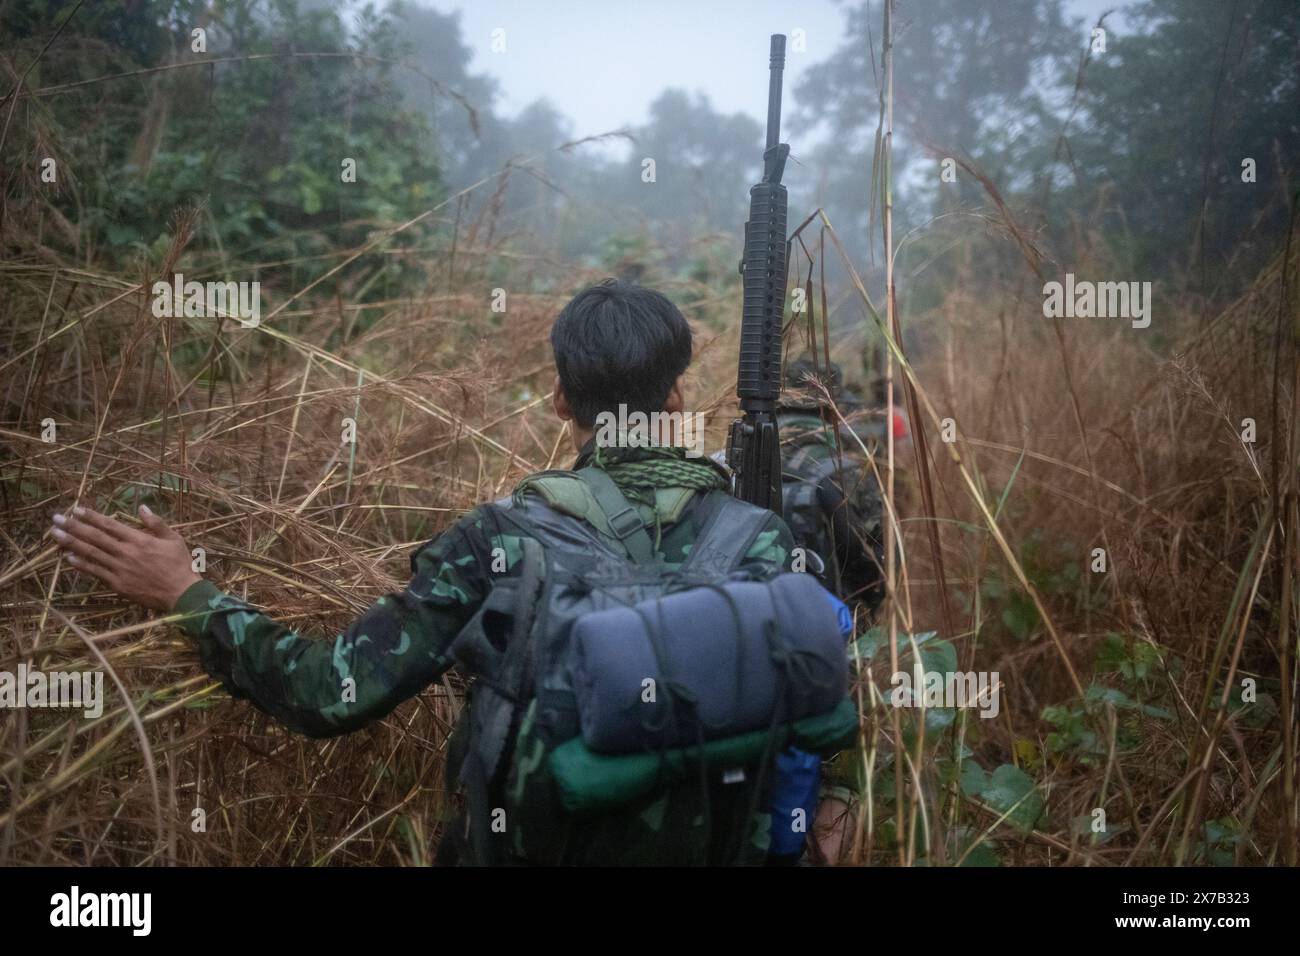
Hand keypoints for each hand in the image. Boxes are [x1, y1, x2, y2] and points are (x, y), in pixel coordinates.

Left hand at [51, 505, 201, 610]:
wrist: (182, 593)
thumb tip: (142, 507)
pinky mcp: (118, 584)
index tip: (76, 510)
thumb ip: (156, 523)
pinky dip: (82, 564)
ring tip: (55, 534)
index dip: (92, 517)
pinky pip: (96, 572)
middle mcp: (127, 552)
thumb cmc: (180, 565)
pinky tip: (69, 557)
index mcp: (140, 540)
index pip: (110, 525)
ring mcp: (120, 569)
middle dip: (74, 526)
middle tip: (56, 518)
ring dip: (71, 543)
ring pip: (92, 553)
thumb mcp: (174, 539)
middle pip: (95, 537)